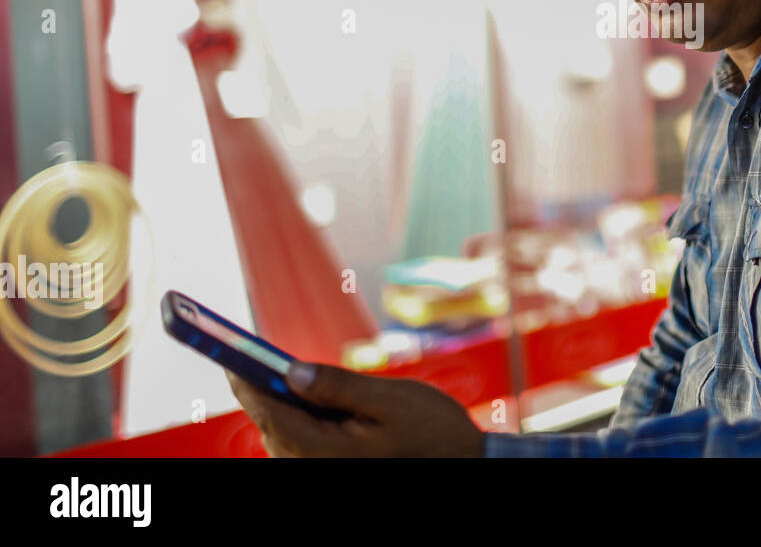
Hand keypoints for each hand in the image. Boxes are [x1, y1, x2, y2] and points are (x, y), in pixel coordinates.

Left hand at [226, 363, 484, 457]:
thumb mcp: (391, 400)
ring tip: (276, 373)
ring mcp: (323, 471)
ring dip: (279, 405)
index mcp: (324, 452)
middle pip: (272, 426)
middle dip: (259, 390)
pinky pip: (300, 445)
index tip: (230, 354)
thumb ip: (339, 386)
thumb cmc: (434, 435)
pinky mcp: (333, 469)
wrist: (465, 466)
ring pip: (284, 436)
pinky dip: (296, 420)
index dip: (247, 380)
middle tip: (246, 356)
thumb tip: (293, 371)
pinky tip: (305, 399)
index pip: (271, 412)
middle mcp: (314, 468)